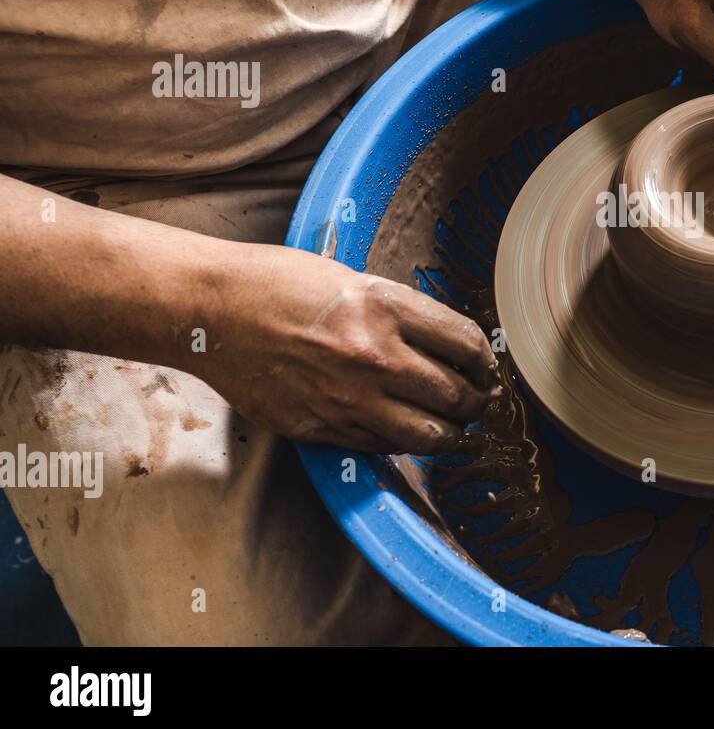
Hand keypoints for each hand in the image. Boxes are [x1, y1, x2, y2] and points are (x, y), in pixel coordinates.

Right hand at [197, 244, 500, 453]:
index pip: (467, 345)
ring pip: (428, 436)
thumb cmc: (281, 283)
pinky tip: (403, 429)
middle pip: (457, 396)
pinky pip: (381, 447)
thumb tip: (449, 349)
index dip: (487, 362)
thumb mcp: (356, 281)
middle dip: (477, 402)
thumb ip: (403, 316)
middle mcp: (374, 356)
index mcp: (387, 307)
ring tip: (452, 425)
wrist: (212, 308)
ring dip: (450, 434)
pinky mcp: (319, 428)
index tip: (487, 369)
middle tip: (478, 402)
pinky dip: (402, 442)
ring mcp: (347, 398)